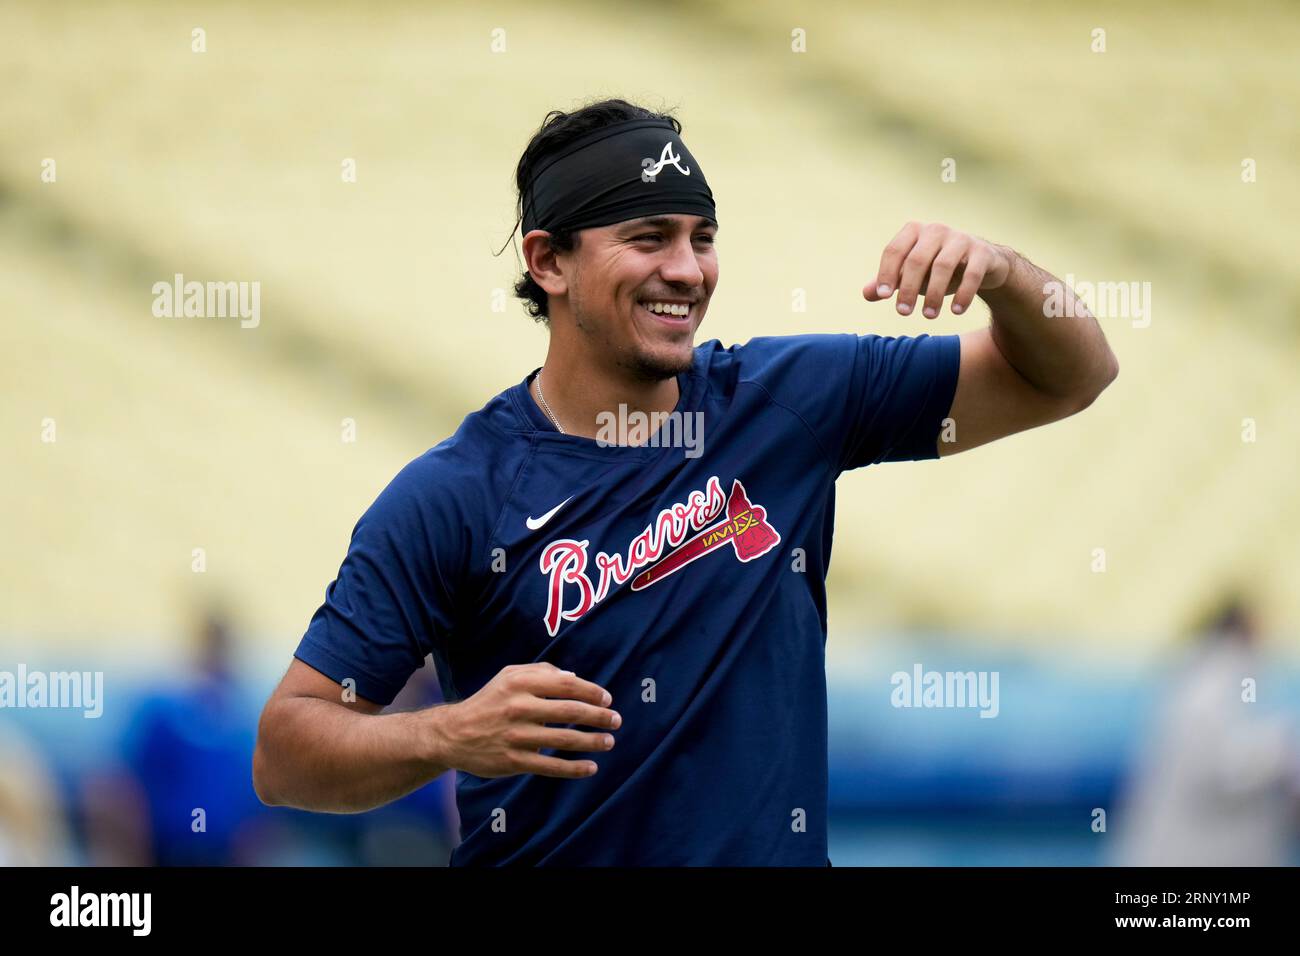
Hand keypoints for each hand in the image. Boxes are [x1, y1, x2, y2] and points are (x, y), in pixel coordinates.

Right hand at [431, 662, 619, 778]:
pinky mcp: (514, 761)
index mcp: (520, 683)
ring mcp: (516, 736)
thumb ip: (541, 672)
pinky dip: (574, 768)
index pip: (567, 685)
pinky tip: (591, 768)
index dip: (592, 692)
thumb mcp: (508, 676)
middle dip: (599, 717)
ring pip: (565, 740)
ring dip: (593, 742)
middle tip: (616, 720)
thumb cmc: (489, 701)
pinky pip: (551, 766)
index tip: (607, 699)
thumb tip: (575, 676)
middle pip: (571, 712)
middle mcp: (518, 707)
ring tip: (609, 742)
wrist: (453, 733)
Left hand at [863, 221, 1012, 318]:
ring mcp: (961, 239)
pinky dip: (963, 294)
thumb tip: (866, 294)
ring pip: (943, 266)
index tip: (884, 296)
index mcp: (914, 232)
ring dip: (934, 294)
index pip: (894, 250)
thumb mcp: (912, 275)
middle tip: (903, 313)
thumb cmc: (938, 268)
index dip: (887, 273)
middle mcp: (936, 230)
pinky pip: (972, 273)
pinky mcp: (983, 252)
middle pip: (917, 259)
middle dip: (908, 288)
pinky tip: (956, 311)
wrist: (983, 265)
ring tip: (929, 316)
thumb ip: (890, 282)